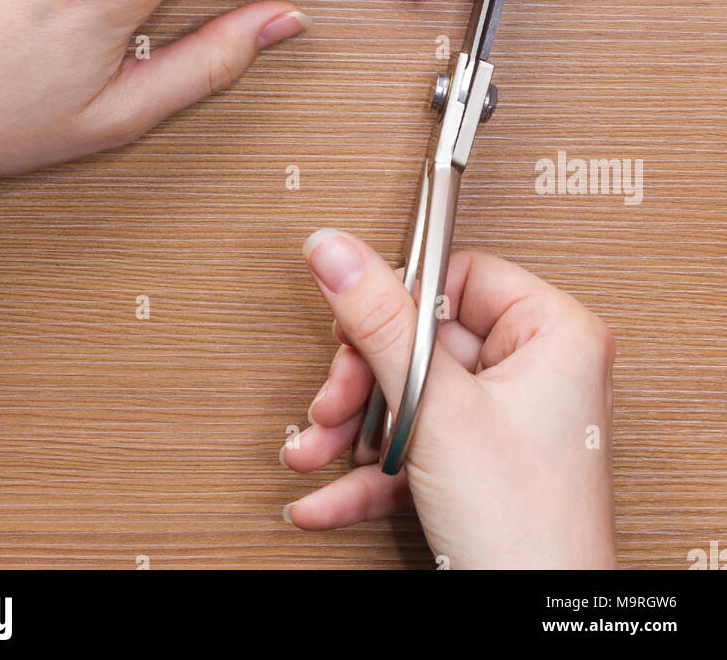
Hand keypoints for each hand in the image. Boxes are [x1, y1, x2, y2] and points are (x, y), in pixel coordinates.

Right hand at [281, 229, 616, 569]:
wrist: (532, 630)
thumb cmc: (525, 529)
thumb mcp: (438, 409)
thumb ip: (380, 322)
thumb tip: (335, 249)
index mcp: (555, 334)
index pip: (459, 276)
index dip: (399, 303)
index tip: (356, 326)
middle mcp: (538, 371)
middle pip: (423, 342)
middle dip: (363, 382)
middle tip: (333, 404)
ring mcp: (510, 423)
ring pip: (411, 397)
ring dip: (353, 431)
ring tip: (316, 452)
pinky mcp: (483, 468)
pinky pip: (417, 447)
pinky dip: (369, 471)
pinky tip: (325, 494)